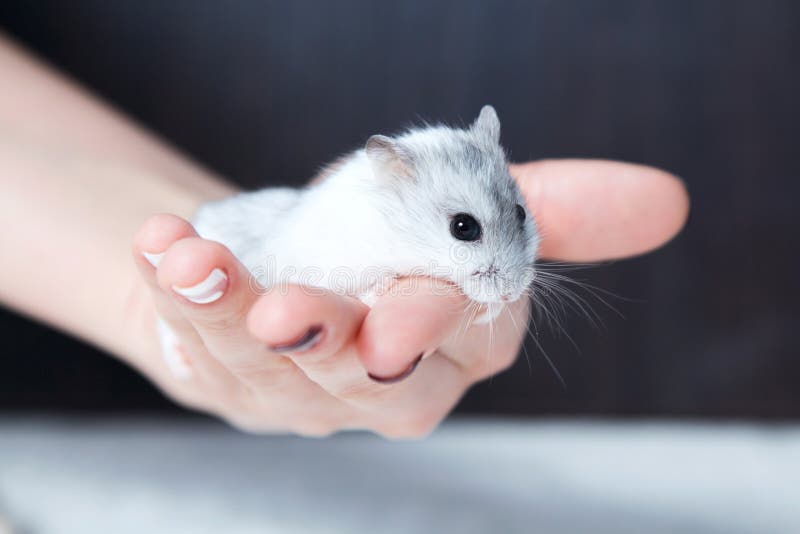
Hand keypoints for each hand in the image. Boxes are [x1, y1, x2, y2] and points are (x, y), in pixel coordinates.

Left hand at [131, 159, 687, 437]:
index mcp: (456, 343)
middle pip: (369, 380)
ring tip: (194, 260)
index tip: (401, 312)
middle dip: (330, 345)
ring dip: (227, 310)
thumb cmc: (393, 241)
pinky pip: (199, 342)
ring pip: (269, 364)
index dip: (434, 323)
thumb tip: (669, 198)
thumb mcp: (473, 214)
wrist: (298, 262)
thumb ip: (554, 210)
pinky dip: (176, 290)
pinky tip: (164, 247)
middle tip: (291, 313)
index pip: (462, 339)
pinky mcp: (234, 377)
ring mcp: (303, 391)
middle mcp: (385, 380)